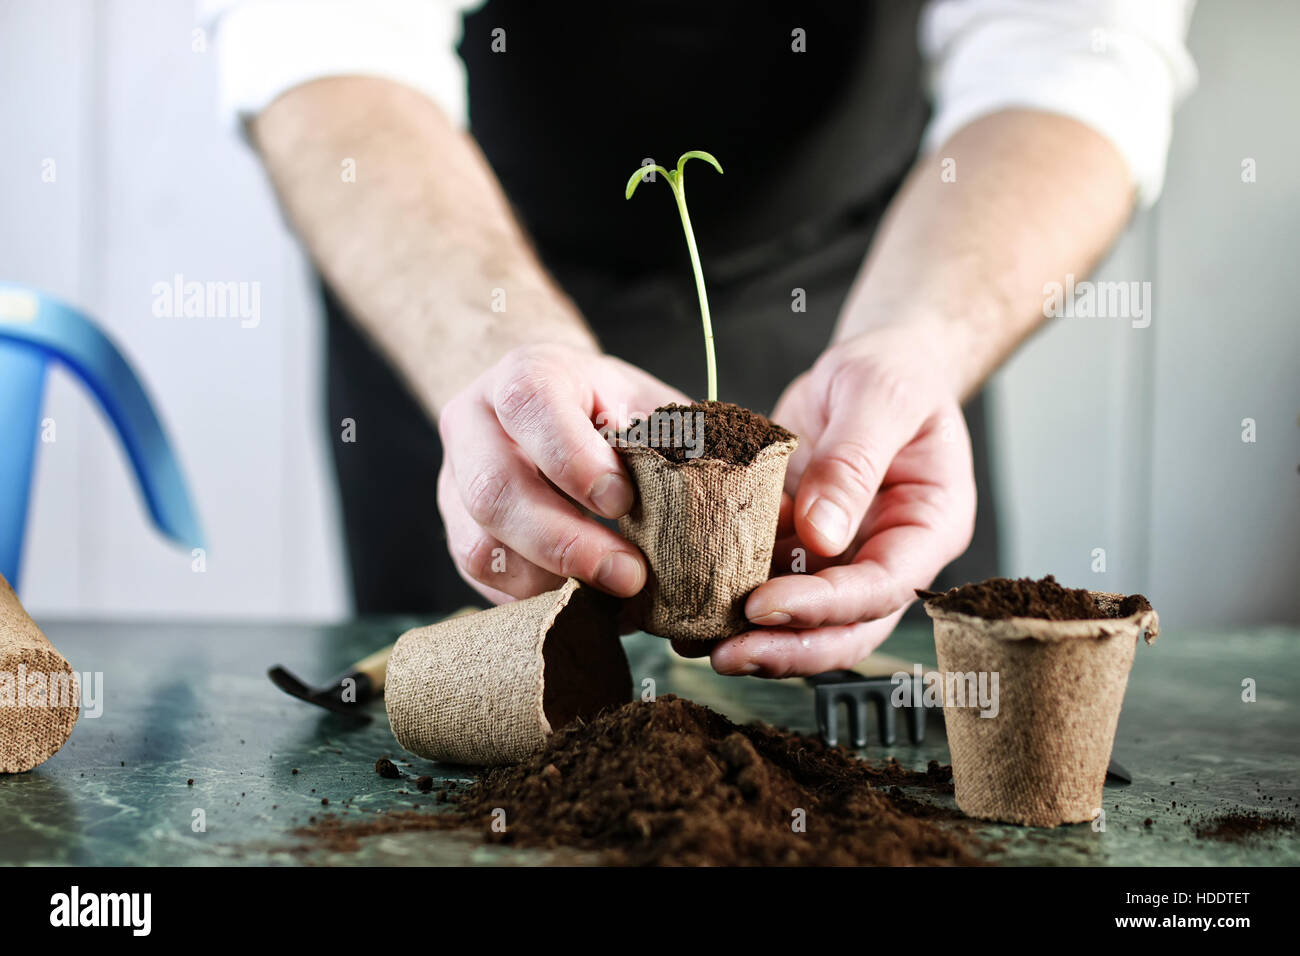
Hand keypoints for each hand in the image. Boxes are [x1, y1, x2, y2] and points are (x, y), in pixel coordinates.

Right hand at [438, 343, 687, 603]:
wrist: (553, 404)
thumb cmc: (611, 407)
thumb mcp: (646, 403)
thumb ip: (672, 437)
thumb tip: (708, 489)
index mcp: (525, 374)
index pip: (530, 407)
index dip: (574, 460)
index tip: (624, 501)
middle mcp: (474, 422)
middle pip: (493, 490)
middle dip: (564, 543)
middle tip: (628, 576)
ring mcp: (454, 479)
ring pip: (479, 545)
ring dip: (548, 581)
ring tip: (608, 596)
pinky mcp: (457, 528)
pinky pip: (482, 576)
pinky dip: (531, 597)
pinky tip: (578, 599)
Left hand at [691, 325, 976, 676]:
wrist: (875, 361)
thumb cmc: (894, 370)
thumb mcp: (879, 396)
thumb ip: (853, 462)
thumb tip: (821, 536)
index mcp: (929, 526)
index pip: (882, 588)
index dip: (824, 606)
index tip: (765, 606)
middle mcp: (889, 553)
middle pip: (846, 626)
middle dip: (786, 647)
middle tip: (725, 653)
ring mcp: (844, 555)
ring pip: (804, 617)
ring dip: (752, 635)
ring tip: (691, 638)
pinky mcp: (801, 542)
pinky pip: (769, 579)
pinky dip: (731, 593)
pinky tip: (685, 597)